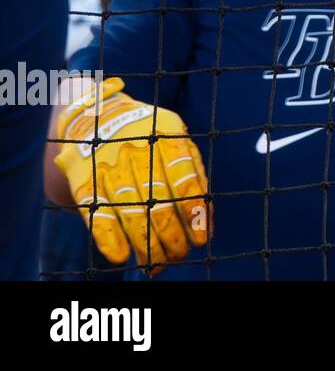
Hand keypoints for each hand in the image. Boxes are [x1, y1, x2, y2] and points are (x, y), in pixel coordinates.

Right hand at [54, 77, 209, 271]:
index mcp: (167, 133)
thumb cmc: (150, 137)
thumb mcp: (177, 142)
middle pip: (157, 199)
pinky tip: (121, 256)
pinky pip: (95, 210)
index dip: (193, 210)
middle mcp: (136, 146)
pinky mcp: (84, 178)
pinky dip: (107, 236)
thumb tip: (205, 224)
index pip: (183, 176)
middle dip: (171, 235)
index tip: (201, 239)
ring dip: (145, 243)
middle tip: (180, 256)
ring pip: (129, 210)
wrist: (99, 116)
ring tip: (158, 263)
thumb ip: (193, 176)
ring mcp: (107, 162)